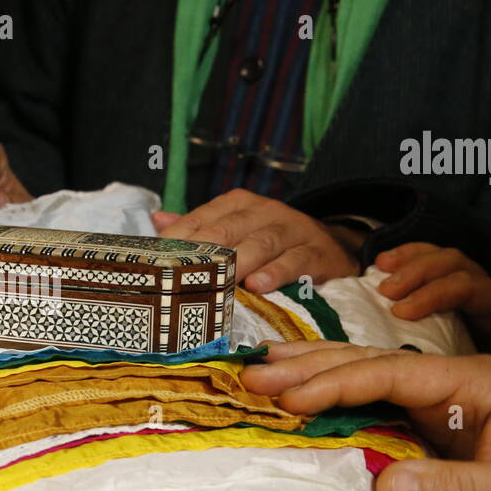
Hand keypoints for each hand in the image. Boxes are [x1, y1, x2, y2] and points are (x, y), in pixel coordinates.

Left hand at [152, 189, 359, 292]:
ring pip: (263, 242)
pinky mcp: (317, 251)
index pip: (203, 217)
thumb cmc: (273, 242)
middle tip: (185, 274)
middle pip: (230, 229)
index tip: (159, 260)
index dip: (180, 239)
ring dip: (241, 262)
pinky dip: (277, 273)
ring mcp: (293, 229)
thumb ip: (199, 227)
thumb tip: (157, 220)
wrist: (332, 246)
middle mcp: (265, 211)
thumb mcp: (237, 230)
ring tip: (223, 282)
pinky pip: (295, 260)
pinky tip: (259, 286)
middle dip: (207, 250)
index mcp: (239, 204)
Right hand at [240, 342, 490, 490]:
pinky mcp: (432, 422)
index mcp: (472, 381)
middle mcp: (450, 379)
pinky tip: (301, 398)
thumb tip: (384, 488)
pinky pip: (374, 403)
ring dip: (312, 373)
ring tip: (260, 370)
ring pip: (365, 375)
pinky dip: (333, 398)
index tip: (289, 398)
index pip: (390, 372)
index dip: (336, 383)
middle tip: (250, 373)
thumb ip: (455, 489)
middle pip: (367, 362)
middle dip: (307, 367)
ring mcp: (439, 399)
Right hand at [375, 243, 490, 399]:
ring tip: (379, 269)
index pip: (475, 288)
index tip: (401, 313)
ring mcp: (479, 302)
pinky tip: (382, 269)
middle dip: (419, 272)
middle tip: (385, 291)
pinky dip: (408, 267)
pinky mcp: (460, 313)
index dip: (436, 294)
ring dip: (410, 261)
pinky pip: (434, 277)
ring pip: (445, 261)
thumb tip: (454, 376)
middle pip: (458, 264)